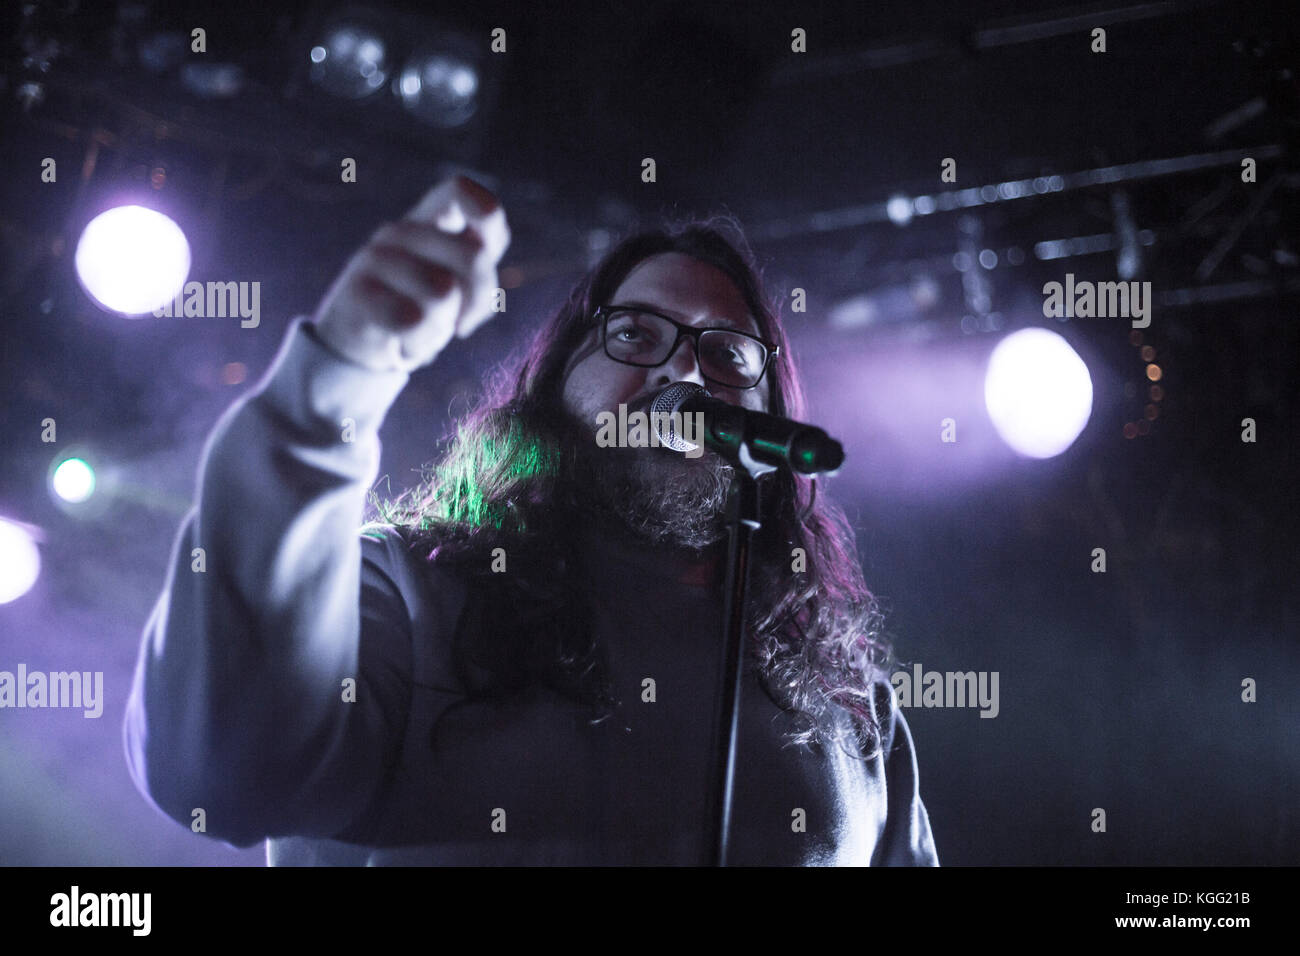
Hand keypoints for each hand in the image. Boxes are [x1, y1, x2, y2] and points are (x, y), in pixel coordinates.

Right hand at [312, 175, 510, 372]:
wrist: (359, 340)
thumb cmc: (420, 308)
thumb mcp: (458, 285)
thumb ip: (477, 267)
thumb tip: (472, 260)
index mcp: (428, 220)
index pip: (458, 191)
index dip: (483, 212)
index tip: (487, 250)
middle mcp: (399, 232)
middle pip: (472, 255)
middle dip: (481, 297)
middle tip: (461, 317)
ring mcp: (373, 258)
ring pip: (443, 292)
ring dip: (443, 323)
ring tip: (423, 325)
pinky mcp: (355, 292)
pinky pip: (412, 319)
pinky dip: (418, 339)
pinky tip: (404, 338)